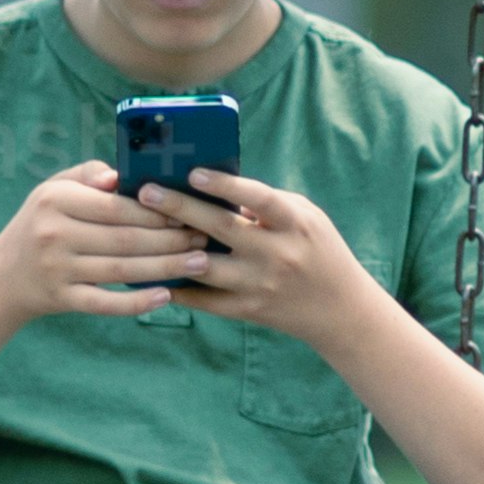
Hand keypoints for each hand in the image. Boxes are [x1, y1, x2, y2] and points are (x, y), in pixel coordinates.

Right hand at [0, 160, 199, 322]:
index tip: (186, 213)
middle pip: (124, 239)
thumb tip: (120, 175)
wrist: (3, 276)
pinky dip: (136, 302)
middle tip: (203, 237)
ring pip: (122, 270)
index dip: (154, 211)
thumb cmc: (41, 222)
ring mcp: (57, 269)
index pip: (114, 206)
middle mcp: (54, 234)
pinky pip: (104, 303)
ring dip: (165, 267)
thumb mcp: (52, 189)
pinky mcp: (62, 299)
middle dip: (170, 239)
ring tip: (199, 262)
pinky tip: (166, 296)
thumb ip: (88, 174)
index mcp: (55, 200)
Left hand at [129, 167, 361, 355]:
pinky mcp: (249, 311)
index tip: (193, 172)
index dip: (226, 185)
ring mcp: (261, 285)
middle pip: (223, 228)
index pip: (259, 199)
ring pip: (207, 267)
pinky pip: (206, 301)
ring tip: (143, 232)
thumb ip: (268, 202)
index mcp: (295, 225)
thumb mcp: (307, 217)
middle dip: (181, 208)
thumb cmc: (319, 250)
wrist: (339, 310)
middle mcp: (277, 255)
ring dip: (172, 250)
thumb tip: (217, 186)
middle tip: (146, 192)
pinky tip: (151, 275)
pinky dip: (178, 289)